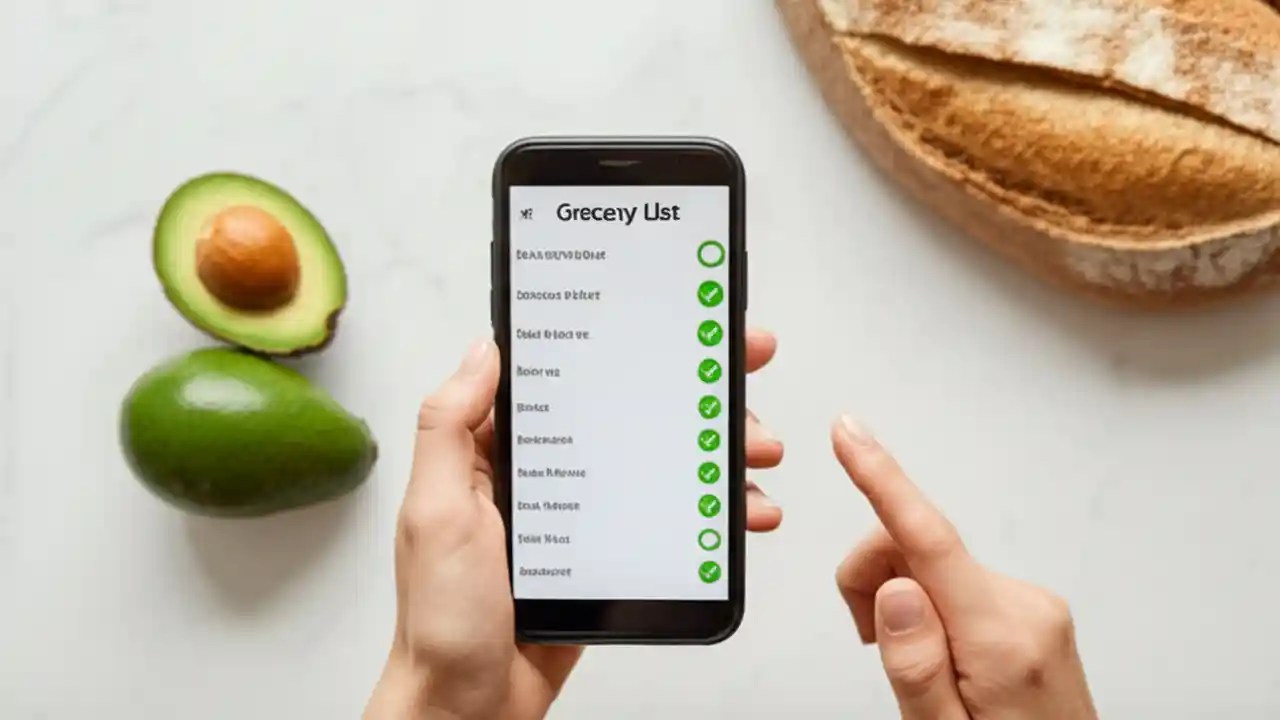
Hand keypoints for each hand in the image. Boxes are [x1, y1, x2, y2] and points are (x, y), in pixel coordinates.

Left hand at [365, 329, 784, 719]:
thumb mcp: (436, 512)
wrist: (470, 707)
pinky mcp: (607, 554)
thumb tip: (485, 349)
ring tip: (757, 453)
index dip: (622, 343)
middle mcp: (543, 472)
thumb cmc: (442, 619)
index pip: (567, 375)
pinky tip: (743, 512)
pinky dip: (710, 512)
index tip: (675, 322)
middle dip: (692, 394)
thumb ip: (450, 426)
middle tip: (742, 376)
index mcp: (497, 450)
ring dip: (713, 451)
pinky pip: (666, 517)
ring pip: (658, 462)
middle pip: (628, 412)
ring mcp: (580, 514)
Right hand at [831, 417, 1096, 718]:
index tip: (850, 436)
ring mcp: (1034, 607)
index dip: (882, 479)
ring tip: (908, 660)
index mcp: (1003, 641)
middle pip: (918, 551)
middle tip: (866, 642)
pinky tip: (937, 653)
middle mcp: (1027, 609)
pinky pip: (956, 583)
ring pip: (932, 566)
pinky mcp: (1030, 610)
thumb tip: (894, 590)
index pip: (930, 541)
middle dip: (873, 581)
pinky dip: (928, 607)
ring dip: (899, 598)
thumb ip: (916, 666)